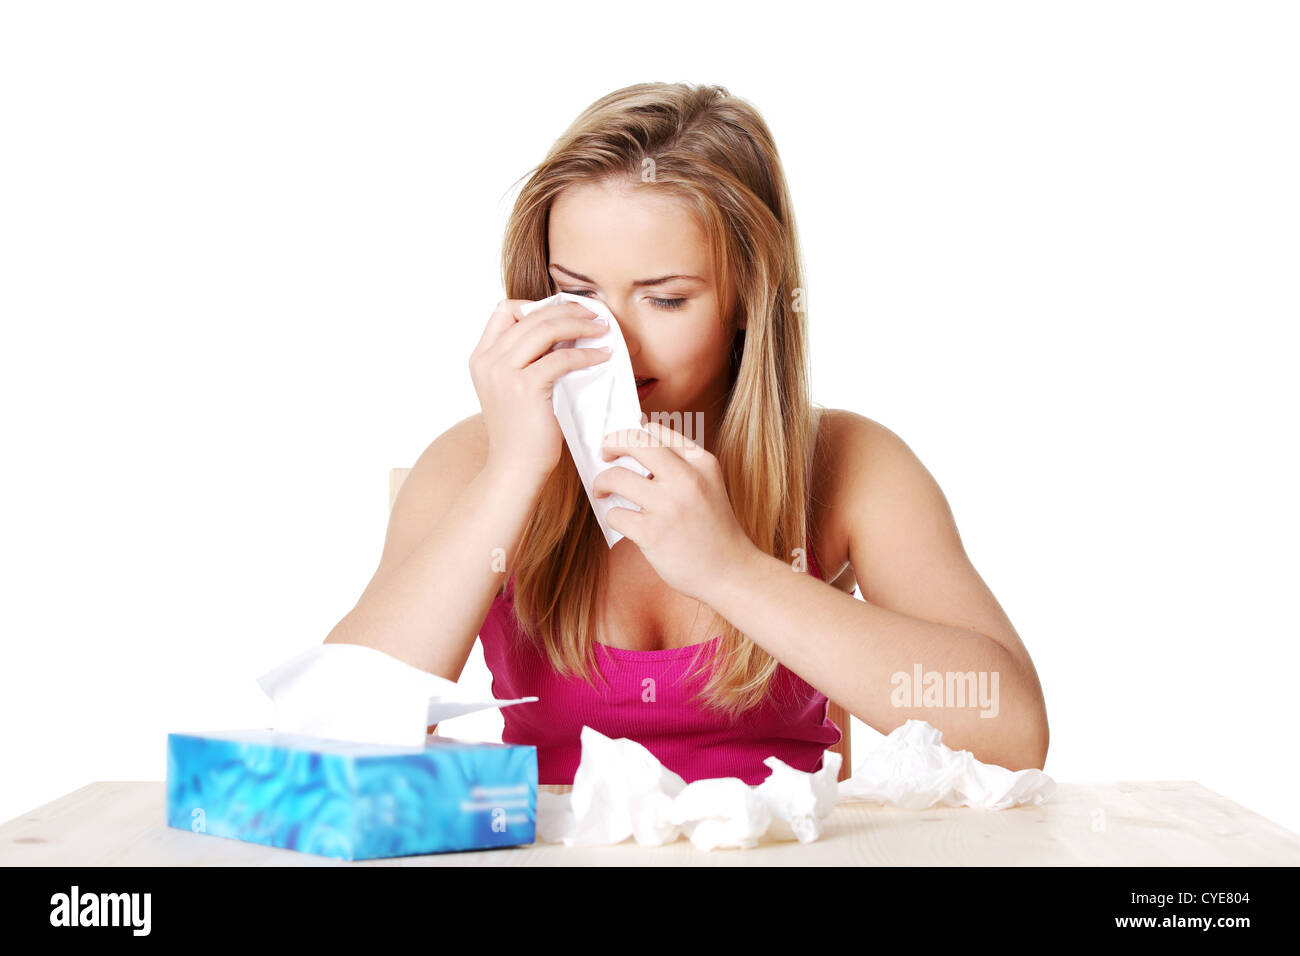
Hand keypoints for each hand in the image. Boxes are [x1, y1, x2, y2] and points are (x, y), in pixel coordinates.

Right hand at [469, 297, 610, 482]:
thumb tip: (561, 331)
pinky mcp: (526, 386)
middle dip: (567, 309)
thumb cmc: (522, 431)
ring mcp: (504, 372)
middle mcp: (488, 360)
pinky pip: (562, 357)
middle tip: (593, 314)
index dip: (536, 305)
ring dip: (579, 324)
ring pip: (546, 328)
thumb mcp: (512, 388)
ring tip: (601, 330)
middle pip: (530, 315)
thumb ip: (524, 359)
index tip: (564, 312)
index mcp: (481, 357)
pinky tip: (602, 356)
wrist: (516, 468)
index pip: (504, 310)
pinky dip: (586, 353)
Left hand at [594, 419, 758, 601]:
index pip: (656, 430)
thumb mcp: (709, 485)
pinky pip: (615, 514)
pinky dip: (613, 516)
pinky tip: (624, 522)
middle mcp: (686, 478)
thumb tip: (632, 453)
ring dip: (603, 483)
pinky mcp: (653, 533)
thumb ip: (681, 466)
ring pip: (616, 477)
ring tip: (604, 492)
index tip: (621, 442)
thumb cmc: (714, 530)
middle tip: (604, 454)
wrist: (730, 571)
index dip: (631, 433)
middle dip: (611, 443)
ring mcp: (669, 505)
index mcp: (702, 462)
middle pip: (634, 442)